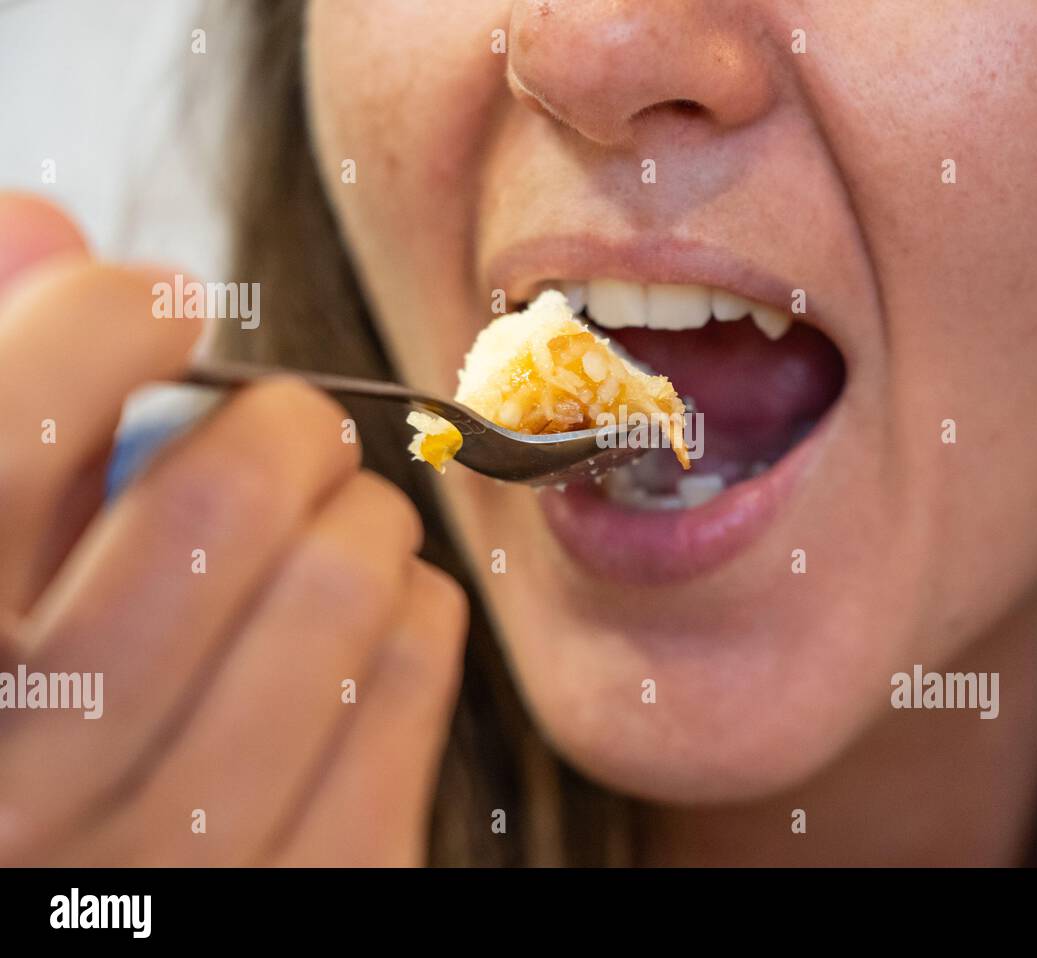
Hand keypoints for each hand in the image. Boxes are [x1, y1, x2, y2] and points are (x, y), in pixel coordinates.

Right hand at [0, 193, 466, 865]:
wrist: (94, 885)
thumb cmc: (31, 722)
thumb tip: (42, 233)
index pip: (1, 445)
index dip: (93, 329)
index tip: (157, 306)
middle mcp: (26, 797)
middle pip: (211, 504)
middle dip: (282, 420)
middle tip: (292, 426)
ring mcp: (178, 864)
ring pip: (341, 584)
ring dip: (364, 513)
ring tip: (339, 521)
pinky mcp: (318, 887)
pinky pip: (413, 676)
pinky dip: (416, 605)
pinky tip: (377, 608)